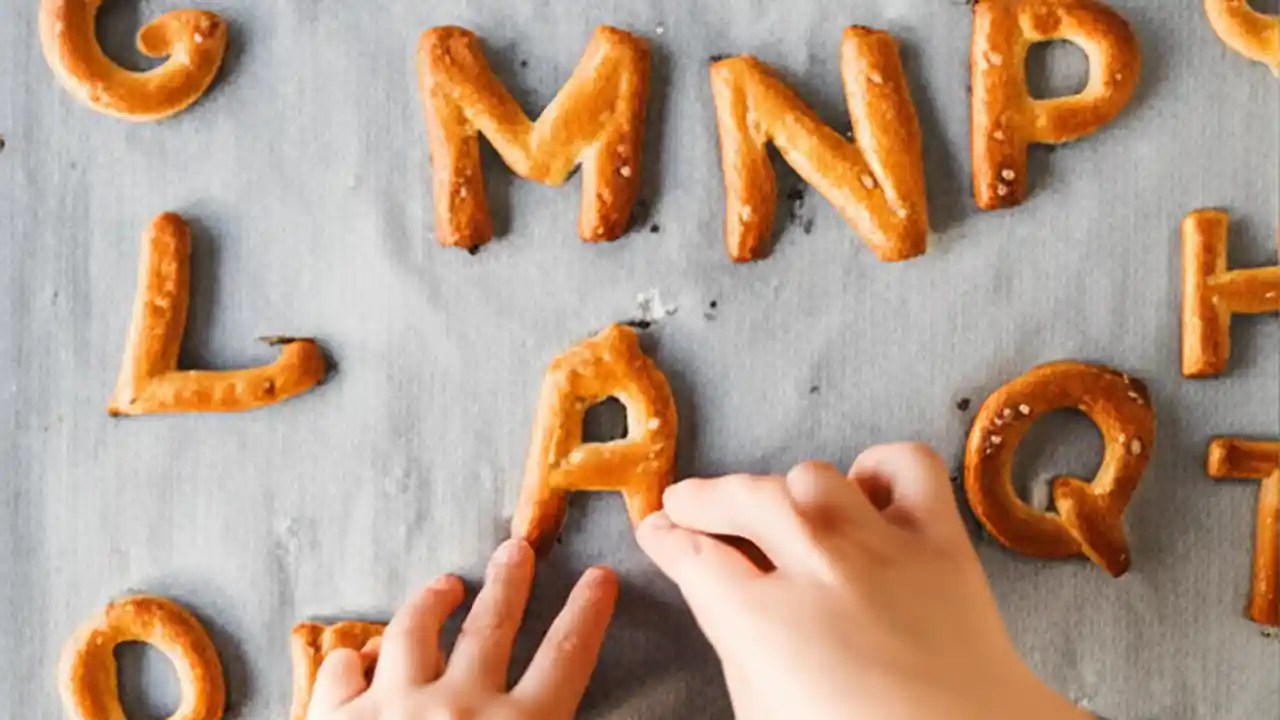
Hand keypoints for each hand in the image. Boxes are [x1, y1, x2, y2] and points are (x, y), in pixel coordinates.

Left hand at [307, 539, 617, 719]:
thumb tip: (560, 719)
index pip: (567, 655)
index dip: (587, 613)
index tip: (599, 576)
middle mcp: (460, 705)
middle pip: (492, 626)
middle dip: (510, 582)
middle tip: (515, 547)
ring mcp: (393, 708)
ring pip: (412, 631)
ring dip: (432, 600)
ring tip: (445, 584)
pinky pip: (342, 672)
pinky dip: (351, 658)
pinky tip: (358, 652)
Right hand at [637, 443, 1087, 719]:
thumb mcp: (764, 713)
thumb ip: (735, 647)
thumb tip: (720, 597)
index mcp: (764, 622)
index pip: (694, 556)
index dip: (666, 538)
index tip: (654, 529)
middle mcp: (818, 568)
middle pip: (742, 499)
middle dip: (702, 498)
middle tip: (687, 504)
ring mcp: (882, 546)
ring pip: (812, 477)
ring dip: (786, 493)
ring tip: (779, 510)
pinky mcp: (941, 540)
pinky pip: (907, 465)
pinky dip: (879, 470)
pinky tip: (863, 495)